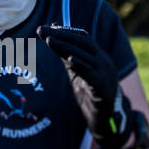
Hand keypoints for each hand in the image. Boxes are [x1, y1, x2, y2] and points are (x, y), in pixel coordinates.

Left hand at [38, 24, 148, 148]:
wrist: (104, 119)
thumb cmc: (90, 95)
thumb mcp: (76, 73)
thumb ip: (67, 58)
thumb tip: (52, 39)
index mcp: (99, 57)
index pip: (82, 37)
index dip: (64, 31)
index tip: (45, 28)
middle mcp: (104, 62)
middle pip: (83, 42)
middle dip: (62, 35)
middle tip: (42, 30)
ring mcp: (105, 74)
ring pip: (85, 56)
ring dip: (66, 47)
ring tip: (49, 40)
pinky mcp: (103, 89)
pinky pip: (92, 75)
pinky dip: (81, 65)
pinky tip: (69, 59)